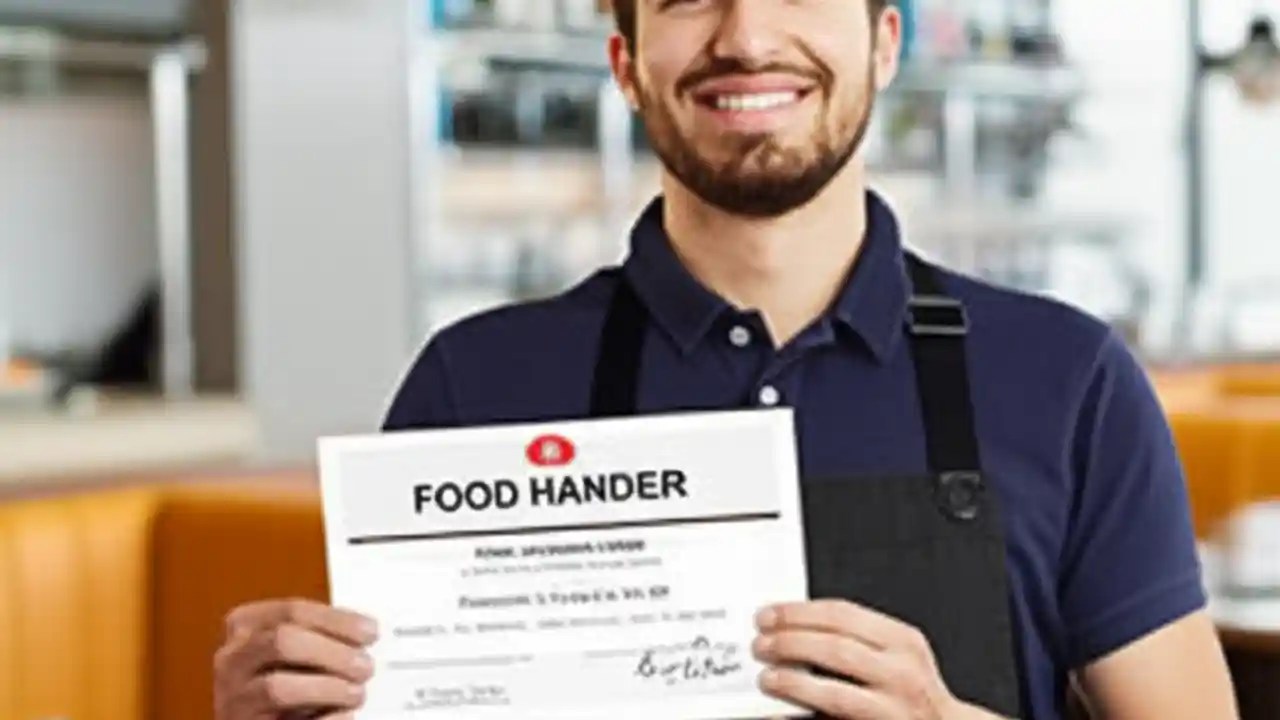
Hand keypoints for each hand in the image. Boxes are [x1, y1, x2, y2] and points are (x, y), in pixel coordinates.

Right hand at [214, 598, 378, 719]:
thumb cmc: (280, 684)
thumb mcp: (292, 650)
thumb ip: (318, 636)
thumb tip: (366, 631)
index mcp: (244, 628)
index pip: (292, 611)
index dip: (337, 620)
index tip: (370, 632)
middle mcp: (232, 662)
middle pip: (283, 641)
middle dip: (333, 652)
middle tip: (365, 666)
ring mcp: (234, 700)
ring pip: (277, 687)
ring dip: (327, 688)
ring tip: (356, 694)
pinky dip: (324, 719)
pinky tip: (342, 716)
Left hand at [751, 599, 1003, 719]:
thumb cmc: (911, 691)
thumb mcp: (896, 653)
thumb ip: (857, 638)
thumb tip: (795, 626)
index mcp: (902, 641)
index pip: (842, 613)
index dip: (798, 612)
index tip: (768, 615)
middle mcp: (902, 673)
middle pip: (834, 647)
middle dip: (789, 644)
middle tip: (760, 644)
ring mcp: (893, 708)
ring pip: (834, 691)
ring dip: (792, 682)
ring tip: (767, 677)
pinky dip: (800, 715)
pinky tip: (779, 713)